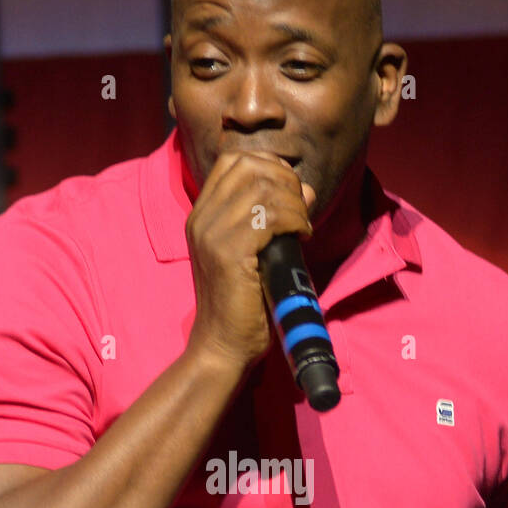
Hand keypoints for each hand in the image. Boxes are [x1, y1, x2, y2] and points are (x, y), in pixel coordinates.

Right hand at [185, 151, 316, 370]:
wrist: (222, 346)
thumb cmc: (242, 305)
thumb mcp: (256, 253)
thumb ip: (274, 218)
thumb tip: (306, 188)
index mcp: (202, 216)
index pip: (233, 161)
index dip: (270, 166)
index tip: (290, 193)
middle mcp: (202, 219)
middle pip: (249, 166)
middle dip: (286, 181)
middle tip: (301, 210)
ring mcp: (212, 234)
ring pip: (263, 188)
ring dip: (294, 203)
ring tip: (302, 226)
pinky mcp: (229, 253)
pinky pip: (270, 216)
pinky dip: (294, 220)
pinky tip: (302, 236)